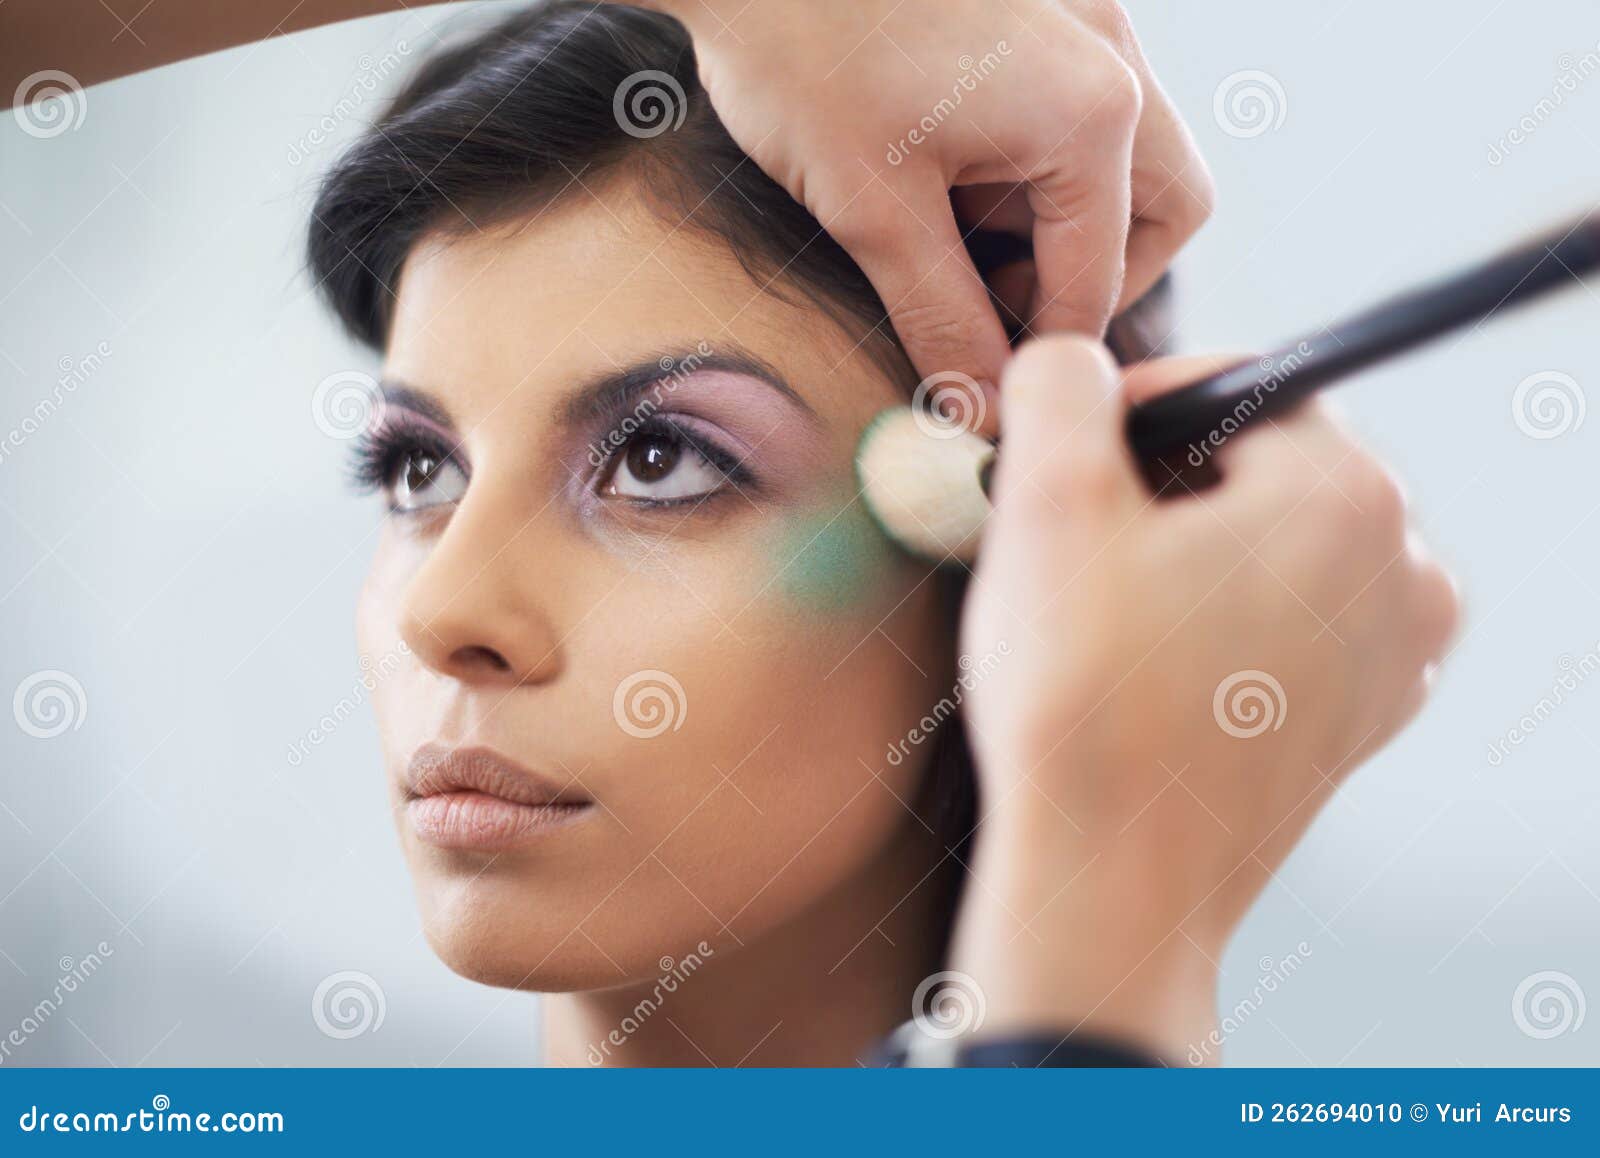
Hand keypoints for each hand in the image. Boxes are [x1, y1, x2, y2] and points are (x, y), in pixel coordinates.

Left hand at [657, 0, 1213, 432]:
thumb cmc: (802, 48)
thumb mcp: (874, 211)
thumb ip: (940, 318)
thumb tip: (977, 404)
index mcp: (1088, 113)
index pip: (1097, 281)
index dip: (1038, 351)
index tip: (988, 388)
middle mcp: (1113, 57)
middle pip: (1162, 210)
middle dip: (1093, 276)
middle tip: (1004, 304)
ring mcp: (1086, 20)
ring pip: (1128, 156)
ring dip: (1062, 216)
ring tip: (962, 225)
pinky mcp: (1048, 6)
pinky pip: (1078, 107)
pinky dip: (1033, 159)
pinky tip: (952, 167)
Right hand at [949, 337, 1458, 1060]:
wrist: (1112, 883)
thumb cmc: (1082, 697)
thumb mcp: (1046, 504)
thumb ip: (1060, 387)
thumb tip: (1068, 358)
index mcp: (1348, 494)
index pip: (1240, 383)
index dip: (1134, 404)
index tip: (1061, 449)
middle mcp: (1401, 568)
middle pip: (1266, 463)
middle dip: (1163, 480)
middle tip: (1072, 532)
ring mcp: (1392, 654)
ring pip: (1276, 543)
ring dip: (1190, 548)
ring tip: (1105, 603)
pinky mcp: (1362, 718)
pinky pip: (1292, 621)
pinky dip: (1224, 616)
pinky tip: (1152, 660)